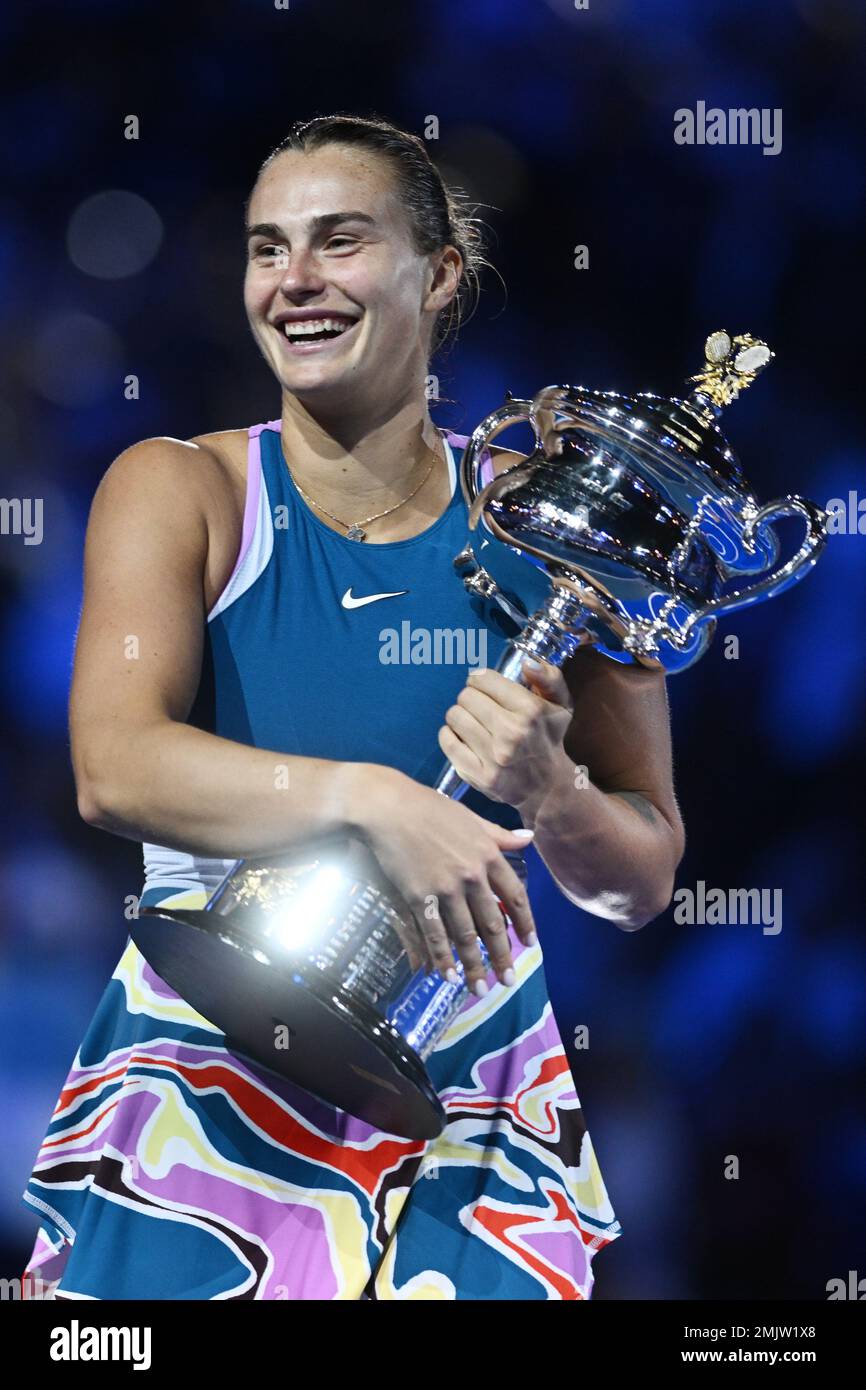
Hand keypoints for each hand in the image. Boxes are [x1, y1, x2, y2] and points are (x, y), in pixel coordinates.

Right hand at [353, 765, 537, 994]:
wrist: (387, 807)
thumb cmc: (428, 807)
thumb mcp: (470, 818)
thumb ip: (499, 834)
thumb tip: (529, 839)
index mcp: (488, 854)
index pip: (515, 896)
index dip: (525, 923)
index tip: (531, 944)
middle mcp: (472, 875)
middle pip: (493, 924)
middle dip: (502, 956)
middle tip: (508, 981)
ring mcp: (446, 888)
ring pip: (466, 935)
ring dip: (474, 965)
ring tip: (480, 988)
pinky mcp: (419, 896)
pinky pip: (434, 935)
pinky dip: (443, 958)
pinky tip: (448, 976)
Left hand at [437, 659, 573, 816]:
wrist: (547, 786)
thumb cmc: (548, 738)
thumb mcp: (561, 704)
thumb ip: (549, 677)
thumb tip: (527, 662)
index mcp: (530, 710)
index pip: (482, 679)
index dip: (480, 680)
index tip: (485, 689)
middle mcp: (512, 733)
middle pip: (465, 696)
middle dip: (471, 698)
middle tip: (480, 708)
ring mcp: (494, 756)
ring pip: (454, 717)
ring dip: (460, 717)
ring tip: (473, 723)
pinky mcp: (479, 775)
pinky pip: (448, 742)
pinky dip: (450, 736)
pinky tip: (464, 738)